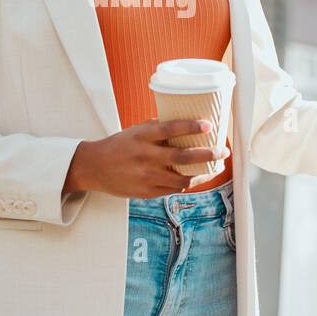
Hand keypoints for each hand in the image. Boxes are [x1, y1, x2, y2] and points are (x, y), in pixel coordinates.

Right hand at [63, 119, 230, 198]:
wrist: (95, 167)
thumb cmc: (119, 145)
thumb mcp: (135, 131)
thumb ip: (158, 128)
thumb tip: (185, 123)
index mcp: (141, 136)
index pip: (169, 129)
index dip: (190, 126)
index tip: (208, 124)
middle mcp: (145, 157)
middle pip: (182, 157)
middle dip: (207, 154)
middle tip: (222, 151)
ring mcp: (146, 177)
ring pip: (182, 179)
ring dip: (202, 173)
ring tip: (215, 166)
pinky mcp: (147, 192)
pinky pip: (173, 190)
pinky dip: (188, 183)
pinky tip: (197, 177)